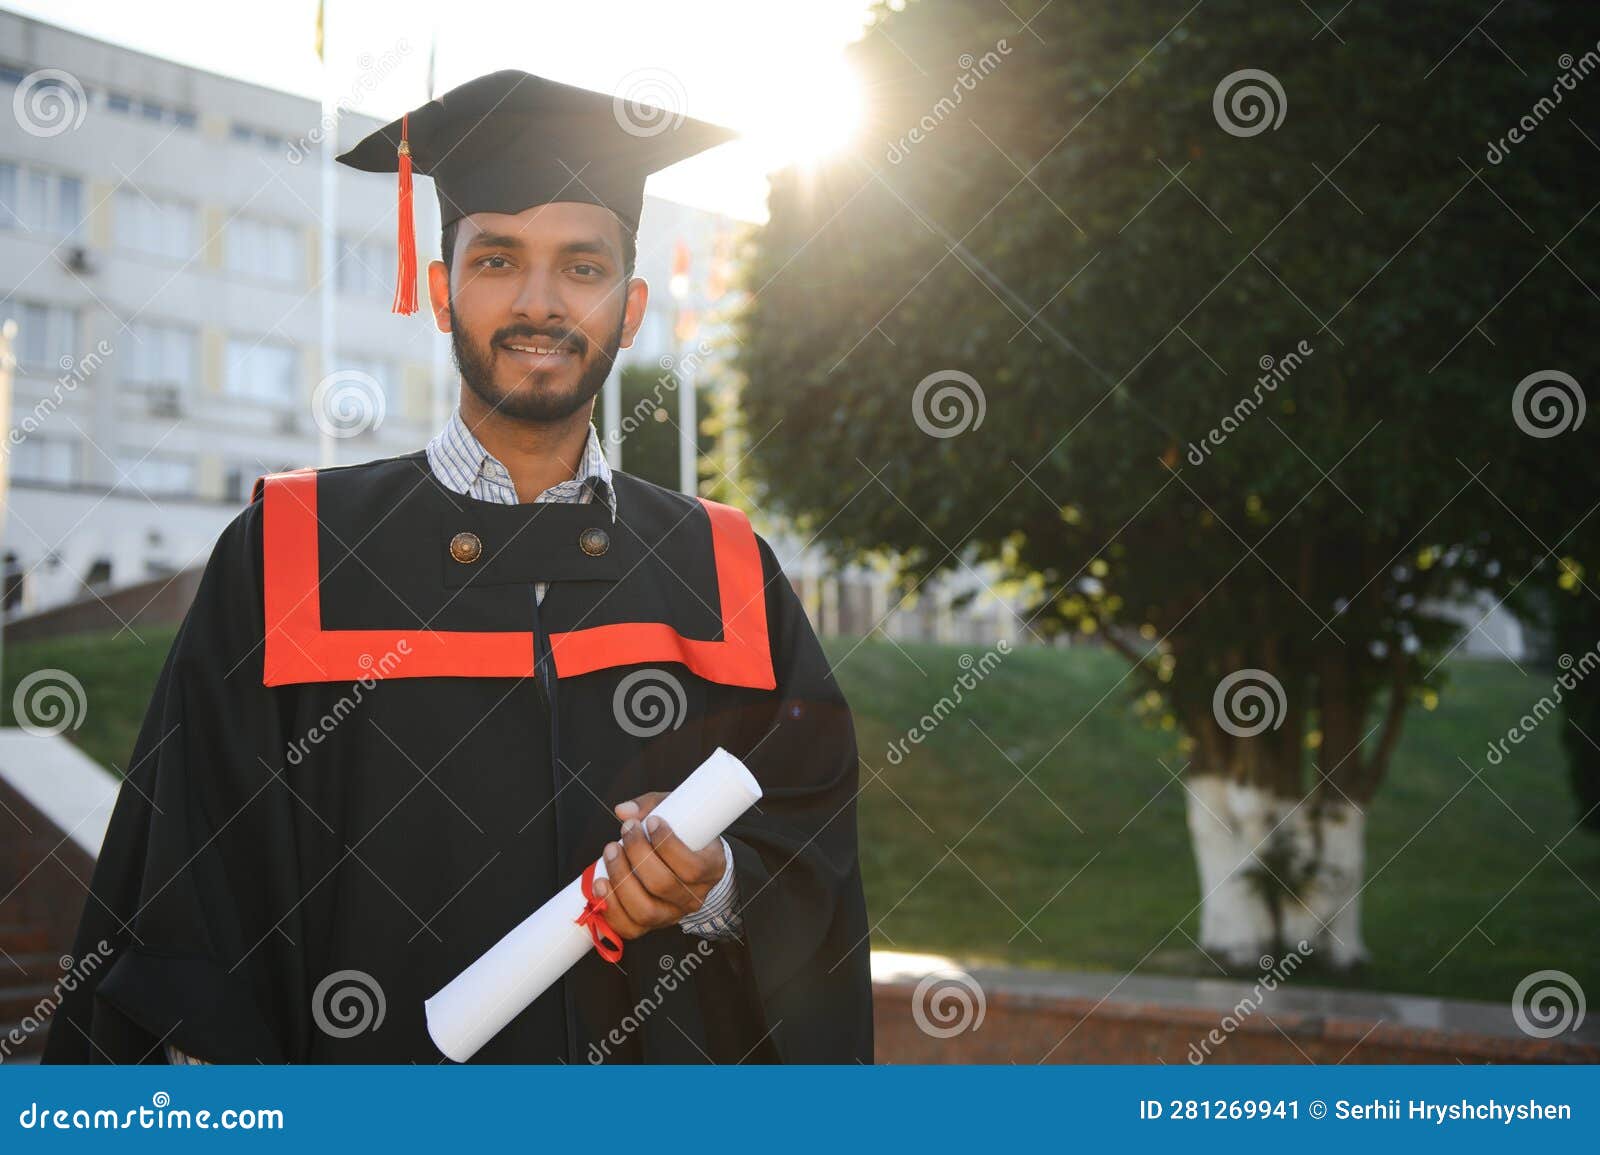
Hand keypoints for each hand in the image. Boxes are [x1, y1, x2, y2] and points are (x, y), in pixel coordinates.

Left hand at [593, 792, 726, 938]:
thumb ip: (652, 806)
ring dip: (621, 879)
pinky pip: (629, 928)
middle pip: (663, 885)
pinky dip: (610, 908)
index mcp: (710, 870)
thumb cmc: (684, 835)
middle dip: (638, 854)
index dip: (667, 845)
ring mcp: (671, 915)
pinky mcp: (649, 926)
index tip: (651, 821)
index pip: (692, 867)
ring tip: (611, 852)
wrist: (689, 863)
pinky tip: (600, 883)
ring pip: (645, 910)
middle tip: (627, 830)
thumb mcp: (679, 813)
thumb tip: (623, 811)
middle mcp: (693, 898)